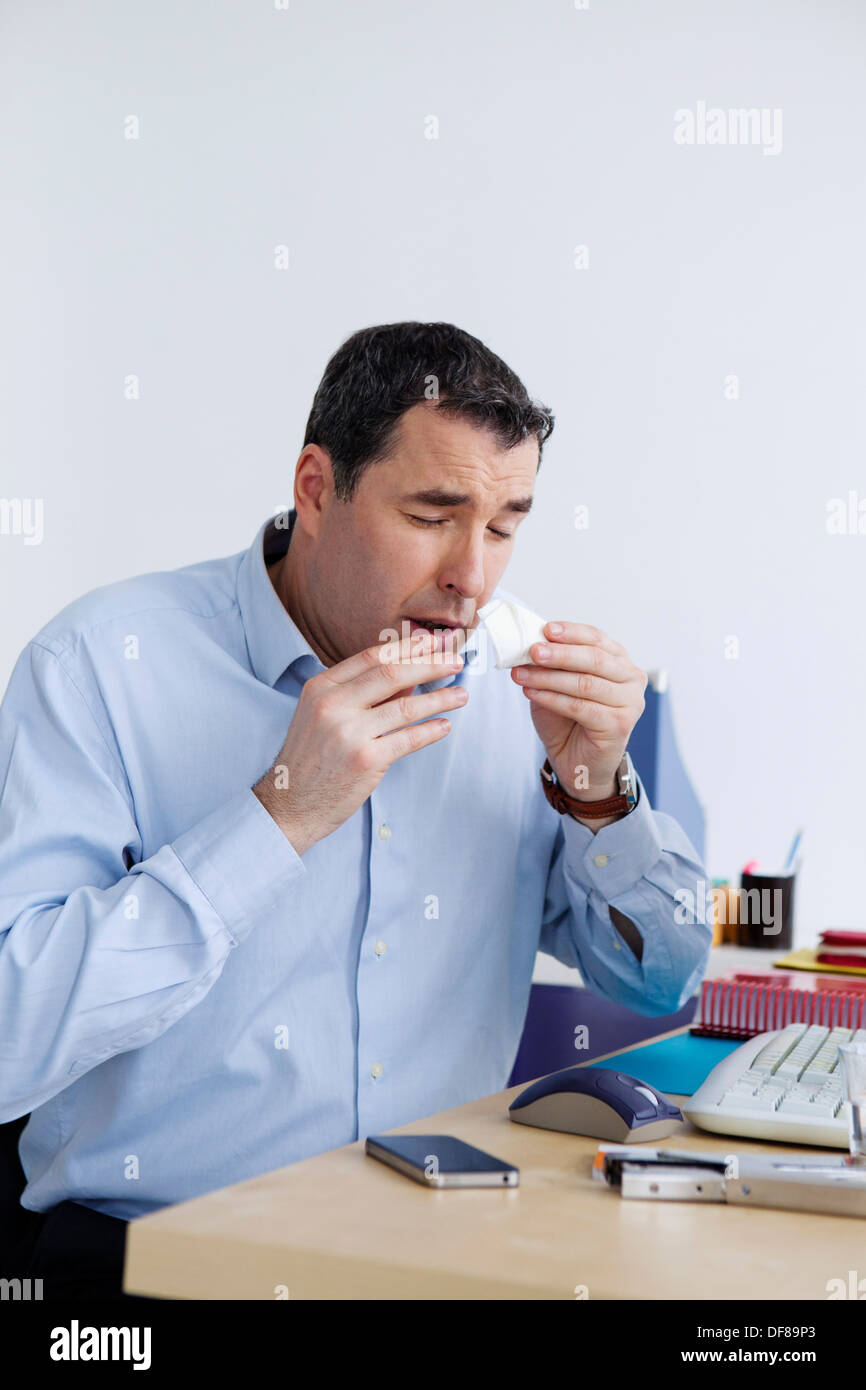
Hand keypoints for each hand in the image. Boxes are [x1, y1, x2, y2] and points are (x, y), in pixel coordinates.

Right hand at [253, 630, 466, 853]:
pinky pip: (408, 739)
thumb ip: (364, 693)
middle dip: (430, 664)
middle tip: (456, 661)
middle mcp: (332, 705)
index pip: (371, 656)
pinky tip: (445, 725)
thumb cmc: (311, 758)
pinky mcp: (365, 760)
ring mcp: (349, 732)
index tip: (433, 642)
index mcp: (321, 687)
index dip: (407, 647)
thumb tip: (410, 676)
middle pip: (392, 673)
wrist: (290, 803)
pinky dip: (431, 730)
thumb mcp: (324, 715)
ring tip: (461, 695)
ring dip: (440, 698)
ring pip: (406, 706)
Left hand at [511, 621, 646, 811]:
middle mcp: (632, 679)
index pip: (597, 638)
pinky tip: (532, 693)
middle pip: (594, 659)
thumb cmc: (568, 720)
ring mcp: (630, 703)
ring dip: (549, 677)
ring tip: (521, 674)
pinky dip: (553, 698)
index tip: (545, 629)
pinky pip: (581, 707)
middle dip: (559, 653)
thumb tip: (530, 642)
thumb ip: (551, 663)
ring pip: (586, 683)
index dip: (570, 632)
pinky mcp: (620, 725)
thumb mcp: (557, 683)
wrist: (577, 762)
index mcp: (620, 661)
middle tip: (531, 651)